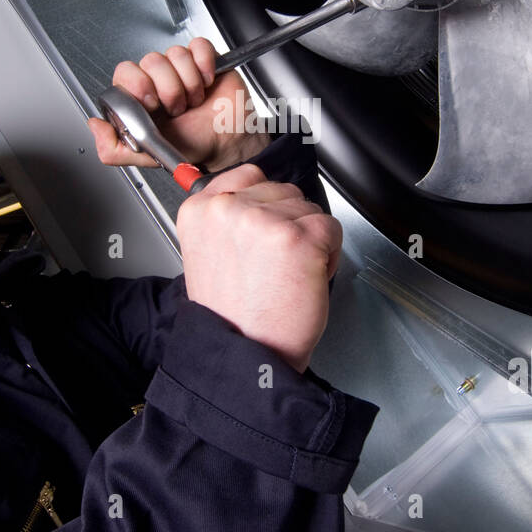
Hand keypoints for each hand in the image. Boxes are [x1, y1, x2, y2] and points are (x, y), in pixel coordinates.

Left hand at [87, 38, 269, 171]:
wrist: (226, 143)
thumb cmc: (191, 146)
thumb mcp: (146, 156)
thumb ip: (113, 149)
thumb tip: (95, 125)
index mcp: (139, 97)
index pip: (126, 72)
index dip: (139, 85)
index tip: (153, 104)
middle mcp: (157, 79)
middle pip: (151, 60)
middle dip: (168, 88)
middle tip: (177, 108)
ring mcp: (180, 68)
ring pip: (176, 54)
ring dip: (189, 83)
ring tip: (194, 102)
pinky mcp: (203, 58)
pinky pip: (199, 46)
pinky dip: (205, 65)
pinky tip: (207, 83)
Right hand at [175, 164, 341, 372]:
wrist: (245, 356)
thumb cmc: (233, 315)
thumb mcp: (208, 254)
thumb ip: (227, 219)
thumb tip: (258, 196)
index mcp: (200, 211)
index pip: (248, 176)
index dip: (266, 205)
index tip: (264, 232)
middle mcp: (228, 210)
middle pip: (283, 191)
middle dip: (289, 224)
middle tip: (275, 265)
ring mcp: (263, 221)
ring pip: (309, 209)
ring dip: (309, 239)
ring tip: (286, 274)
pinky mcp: (298, 237)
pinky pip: (330, 228)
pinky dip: (328, 254)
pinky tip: (304, 278)